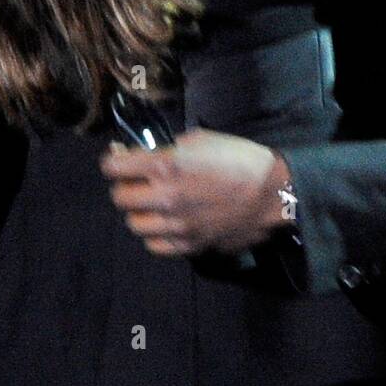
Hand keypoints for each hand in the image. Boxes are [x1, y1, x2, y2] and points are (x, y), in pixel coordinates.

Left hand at [99, 128, 289, 256]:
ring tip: (153, 204)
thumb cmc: (239, 159)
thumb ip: (169, 150)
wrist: (272, 193)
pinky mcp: (189, 245)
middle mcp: (165, 198)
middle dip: (125, 186)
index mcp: (166, 166)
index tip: (119, 160)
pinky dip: (155, 234)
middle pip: (120, 197)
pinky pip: (154, 245)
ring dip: (139, 212)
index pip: (113, 167)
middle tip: (138, 182)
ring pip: (134, 224)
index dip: (114, 160)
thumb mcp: (202, 139)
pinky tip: (166, 223)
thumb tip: (146, 157)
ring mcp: (176, 226)